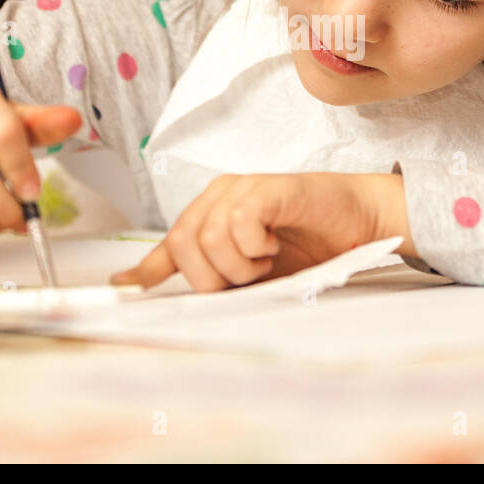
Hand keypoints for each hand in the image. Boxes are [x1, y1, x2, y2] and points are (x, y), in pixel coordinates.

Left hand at [109, 171, 410, 291]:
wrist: (360, 221)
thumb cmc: (311, 244)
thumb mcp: (258, 270)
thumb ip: (222, 276)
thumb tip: (188, 297)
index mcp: (214, 211)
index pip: (172, 241)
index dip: (147, 268)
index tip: (123, 287)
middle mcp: (220, 194)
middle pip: (184, 243)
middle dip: (213, 276)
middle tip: (249, 277)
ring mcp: (242, 187)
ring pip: (208, 238)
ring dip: (239, 265)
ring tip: (266, 259)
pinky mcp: (267, 187)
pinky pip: (238, 223)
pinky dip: (254, 246)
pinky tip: (274, 243)